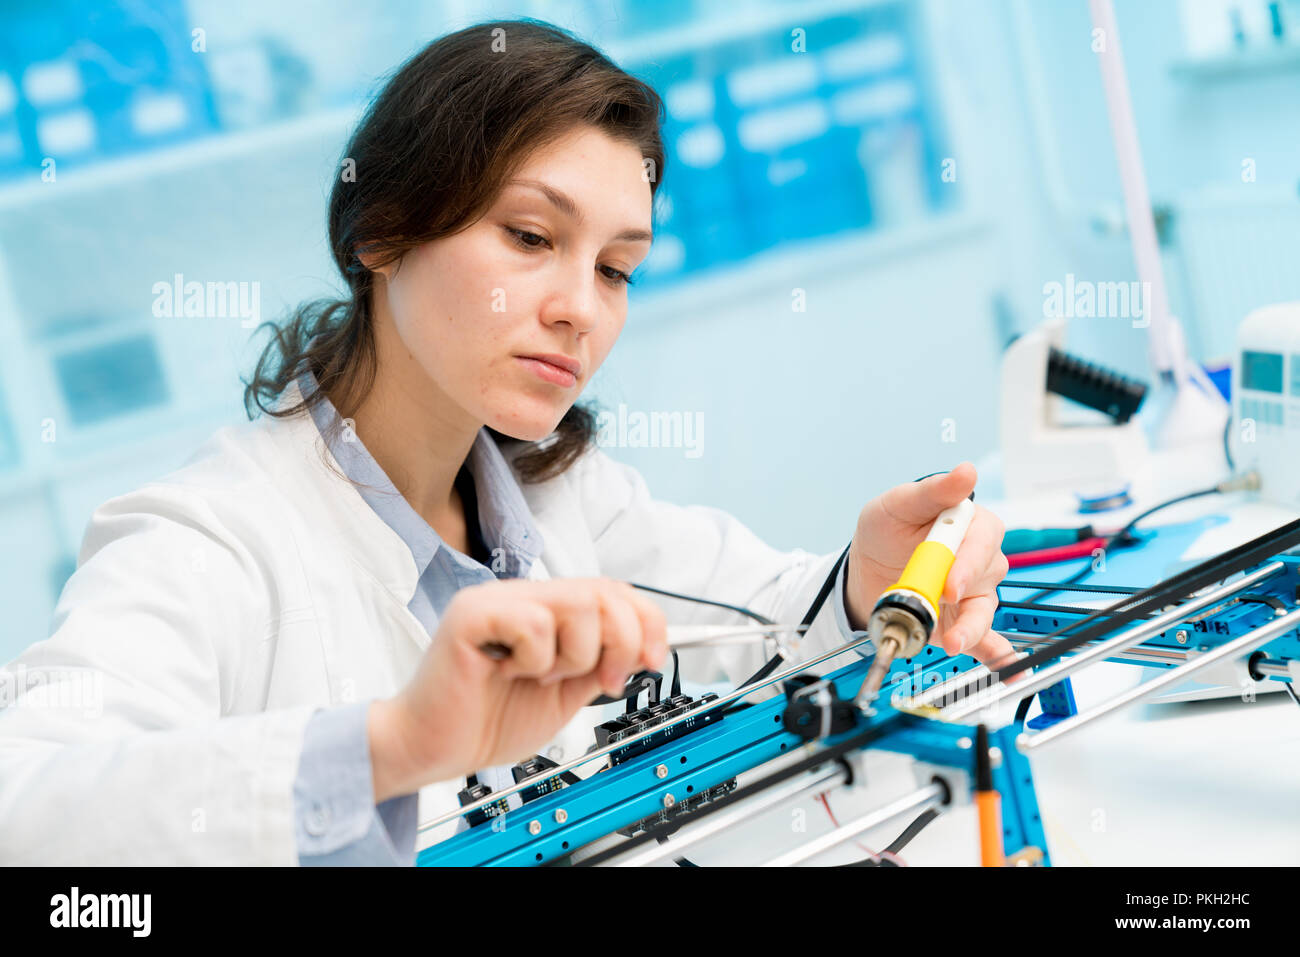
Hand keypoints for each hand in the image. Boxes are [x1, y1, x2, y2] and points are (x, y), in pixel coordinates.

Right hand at [367, 578, 667, 801]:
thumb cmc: (487, 722)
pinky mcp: (470, 616)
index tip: (653, 659)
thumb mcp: (566, 693)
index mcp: (545, 609)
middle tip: (603, 681)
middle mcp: (522, 596)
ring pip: (577, 604)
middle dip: (622, 642)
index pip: (611, 590)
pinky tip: (508, 673)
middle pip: (603, 591)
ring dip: (576, 655)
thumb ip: (599, 664)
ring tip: (540, 676)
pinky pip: (534, 624)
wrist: (434, 750)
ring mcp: (496, 601)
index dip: (646, 621)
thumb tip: (644, 648)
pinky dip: (536, 659)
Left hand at [844, 462, 1012, 668]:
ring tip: (951, 642)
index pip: (983, 539)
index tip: (952, 579)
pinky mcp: (963, 622)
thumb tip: (966, 471)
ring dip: (971, 629)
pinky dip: (1001, 657)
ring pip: (984, 611)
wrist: (865, 570)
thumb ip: (932, 491)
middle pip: (988, 575)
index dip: (970, 561)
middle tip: (944, 600)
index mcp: (969, 525)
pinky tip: (1012, 670)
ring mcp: (973, 594)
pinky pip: (988, 641)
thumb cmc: (885, 531)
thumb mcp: (897, 504)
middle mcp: (978, 560)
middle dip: (967, 592)